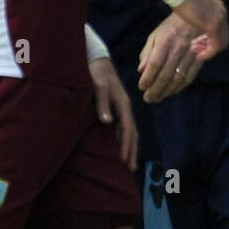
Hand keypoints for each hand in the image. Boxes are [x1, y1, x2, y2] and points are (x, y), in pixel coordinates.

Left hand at [88, 56, 137, 170]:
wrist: (97, 59)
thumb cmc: (97, 72)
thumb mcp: (98, 86)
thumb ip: (102, 103)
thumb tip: (107, 122)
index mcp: (123, 104)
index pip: (128, 128)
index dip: (126, 145)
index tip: (123, 160)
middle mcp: (125, 107)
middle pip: (132, 133)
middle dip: (132, 151)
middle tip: (131, 169)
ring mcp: (121, 108)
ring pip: (129, 131)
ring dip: (130, 147)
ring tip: (128, 162)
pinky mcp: (116, 107)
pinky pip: (123, 127)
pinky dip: (124, 139)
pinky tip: (120, 146)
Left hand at [138, 14, 205, 102]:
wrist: (196, 18)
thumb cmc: (171, 28)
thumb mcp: (155, 36)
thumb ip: (147, 53)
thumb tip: (141, 70)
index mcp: (165, 42)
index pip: (154, 64)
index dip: (148, 78)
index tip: (141, 87)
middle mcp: (178, 49)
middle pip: (165, 74)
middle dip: (155, 89)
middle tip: (148, 99)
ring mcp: (190, 55)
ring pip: (177, 79)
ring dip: (166, 91)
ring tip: (158, 98)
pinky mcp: (199, 59)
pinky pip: (189, 77)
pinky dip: (179, 87)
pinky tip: (172, 92)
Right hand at [172, 0, 228, 60]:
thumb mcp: (195, 7)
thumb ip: (201, 17)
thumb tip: (197, 25)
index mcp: (219, 8)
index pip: (222, 30)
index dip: (212, 41)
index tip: (199, 44)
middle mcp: (222, 13)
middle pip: (224, 38)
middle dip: (211, 47)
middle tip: (199, 51)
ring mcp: (220, 19)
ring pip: (222, 43)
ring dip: (210, 52)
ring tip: (198, 54)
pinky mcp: (213, 25)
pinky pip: (216, 45)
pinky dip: (209, 52)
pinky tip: (200, 54)